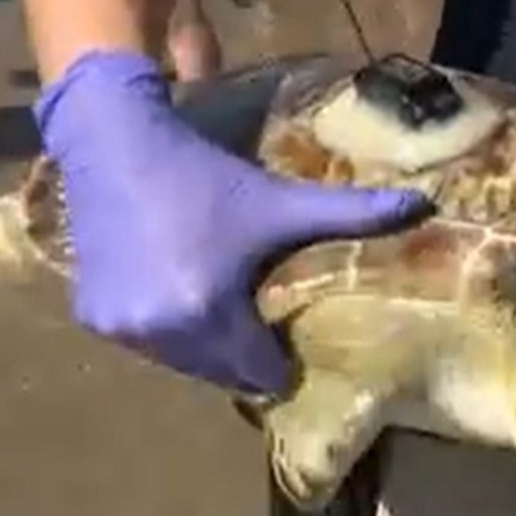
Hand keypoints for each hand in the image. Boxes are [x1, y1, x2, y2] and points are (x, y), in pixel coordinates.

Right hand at [35, 49, 429, 393]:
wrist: (115, 144)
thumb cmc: (205, 177)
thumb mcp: (279, 201)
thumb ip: (351, 213)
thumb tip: (423, 205)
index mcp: (206, 311)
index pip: (258, 370)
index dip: (279, 360)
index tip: (292, 343)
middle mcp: (159, 332)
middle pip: (219, 371)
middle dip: (243, 354)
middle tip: (262, 326)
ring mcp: (120, 329)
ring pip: (180, 361)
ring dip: (204, 345)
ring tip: (225, 311)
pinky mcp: (92, 317)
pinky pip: (144, 341)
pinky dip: (164, 328)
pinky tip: (180, 296)